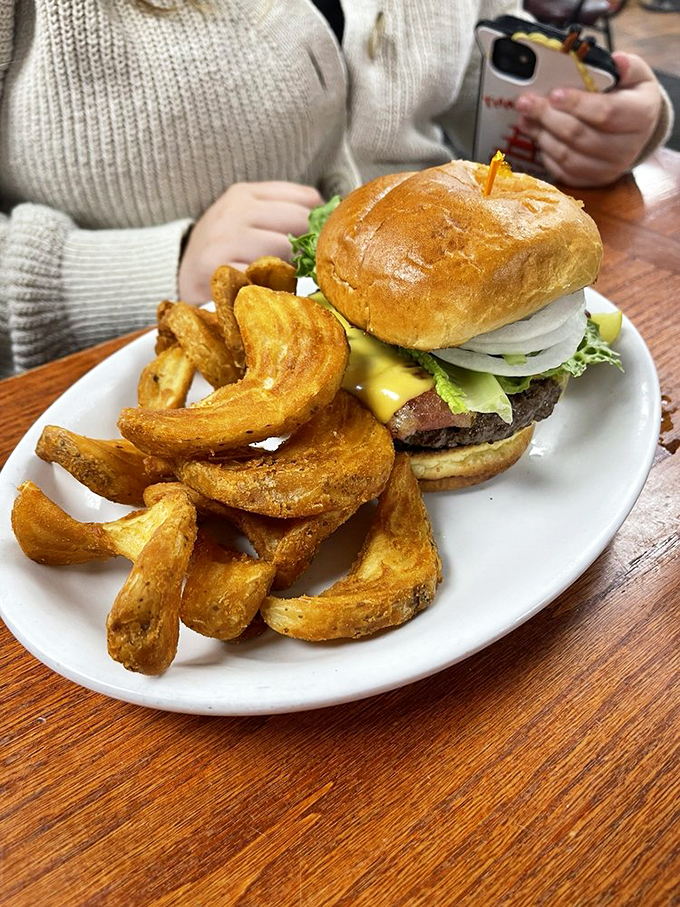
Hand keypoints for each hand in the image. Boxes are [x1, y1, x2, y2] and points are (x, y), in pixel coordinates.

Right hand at [178, 181, 323, 301]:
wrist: (180, 274)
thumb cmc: (224, 248)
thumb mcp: (248, 219)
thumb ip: (284, 213)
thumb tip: (331, 216)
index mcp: (245, 193)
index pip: (305, 199)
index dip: (321, 223)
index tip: (321, 242)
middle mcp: (235, 210)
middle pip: (299, 223)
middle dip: (309, 246)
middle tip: (308, 265)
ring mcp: (226, 238)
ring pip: (285, 249)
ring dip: (293, 267)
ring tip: (285, 277)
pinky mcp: (219, 267)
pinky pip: (264, 275)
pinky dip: (272, 284)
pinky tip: (267, 288)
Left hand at [515, 53, 662, 187]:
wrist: (636, 132)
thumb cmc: (631, 98)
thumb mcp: (637, 76)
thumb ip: (627, 67)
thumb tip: (616, 60)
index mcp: (641, 116)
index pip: (606, 112)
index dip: (577, 103)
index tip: (554, 93)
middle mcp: (627, 148)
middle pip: (580, 135)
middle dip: (548, 117)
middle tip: (526, 102)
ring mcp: (608, 169)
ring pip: (567, 155)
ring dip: (541, 134)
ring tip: (525, 116)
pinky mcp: (591, 181)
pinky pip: (561, 170)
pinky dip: (544, 152)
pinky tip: (535, 133)